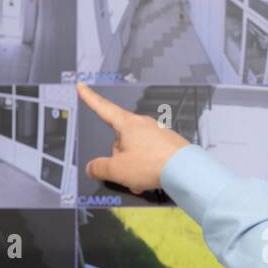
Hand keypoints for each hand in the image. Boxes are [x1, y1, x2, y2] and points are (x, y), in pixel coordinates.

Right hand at [76, 83, 190, 192]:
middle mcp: (143, 124)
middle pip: (120, 140)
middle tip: (125, 172)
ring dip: (134, 167)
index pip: (103, 108)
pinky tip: (152, 178)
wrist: (185, 170)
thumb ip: (99, 168)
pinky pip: (151, 155)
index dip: (89, 98)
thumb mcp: (116, 170)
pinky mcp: (168, 143)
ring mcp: (157, 133)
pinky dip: (147, 168)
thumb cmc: (153, 165)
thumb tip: (92, 168)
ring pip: (136, 151)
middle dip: (119, 158)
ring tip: (141, 180)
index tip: (82, 87)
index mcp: (127, 123)